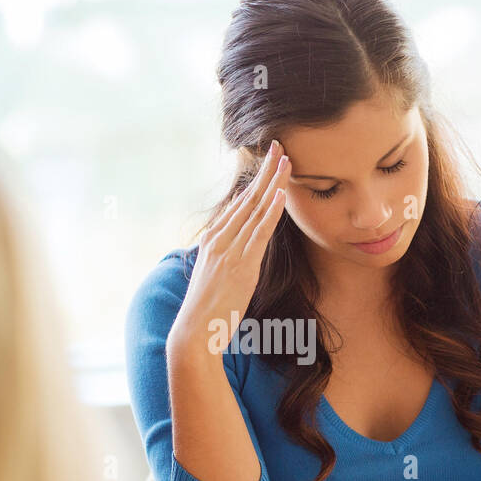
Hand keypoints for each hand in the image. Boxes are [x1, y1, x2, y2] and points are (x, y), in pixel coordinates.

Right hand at [168, 140, 289, 360]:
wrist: (193, 332)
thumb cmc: (205, 312)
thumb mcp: (215, 278)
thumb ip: (226, 260)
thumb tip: (239, 255)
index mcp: (213, 240)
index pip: (238, 204)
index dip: (255, 181)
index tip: (267, 163)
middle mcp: (220, 240)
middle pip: (247, 198)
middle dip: (265, 172)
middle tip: (279, 147)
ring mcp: (230, 251)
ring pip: (255, 210)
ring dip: (272, 184)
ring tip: (286, 161)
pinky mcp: (241, 266)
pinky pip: (259, 234)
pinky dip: (271, 213)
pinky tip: (280, 195)